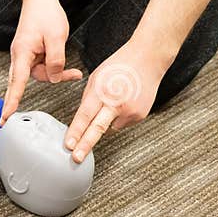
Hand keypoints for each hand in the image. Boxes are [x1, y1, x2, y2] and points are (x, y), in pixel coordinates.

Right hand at [1, 0, 82, 122]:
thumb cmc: (45, 14)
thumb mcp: (56, 37)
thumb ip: (56, 60)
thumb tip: (53, 77)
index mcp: (22, 53)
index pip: (16, 82)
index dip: (12, 101)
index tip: (5, 116)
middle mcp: (20, 56)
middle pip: (27, 80)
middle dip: (39, 84)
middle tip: (45, 92)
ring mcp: (25, 56)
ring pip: (40, 74)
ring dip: (56, 72)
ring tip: (73, 69)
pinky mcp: (32, 54)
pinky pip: (43, 67)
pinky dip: (55, 67)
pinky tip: (67, 66)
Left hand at [64, 40, 168, 162]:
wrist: (149, 58)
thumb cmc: (121, 64)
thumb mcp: (96, 77)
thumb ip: (89, 98)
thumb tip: (83, 118)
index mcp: (101, 91)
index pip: (84, 116)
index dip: (75, 132)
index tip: (68, 145)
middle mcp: (116, 103)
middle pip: (97, 129)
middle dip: (85, 145)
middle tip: (76, 158)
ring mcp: (130, 111)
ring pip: (110, 126)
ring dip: (108, 119)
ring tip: (117, 98)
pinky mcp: (139, 115)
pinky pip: (123, 122)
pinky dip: (121, 115)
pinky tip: (126, 100)